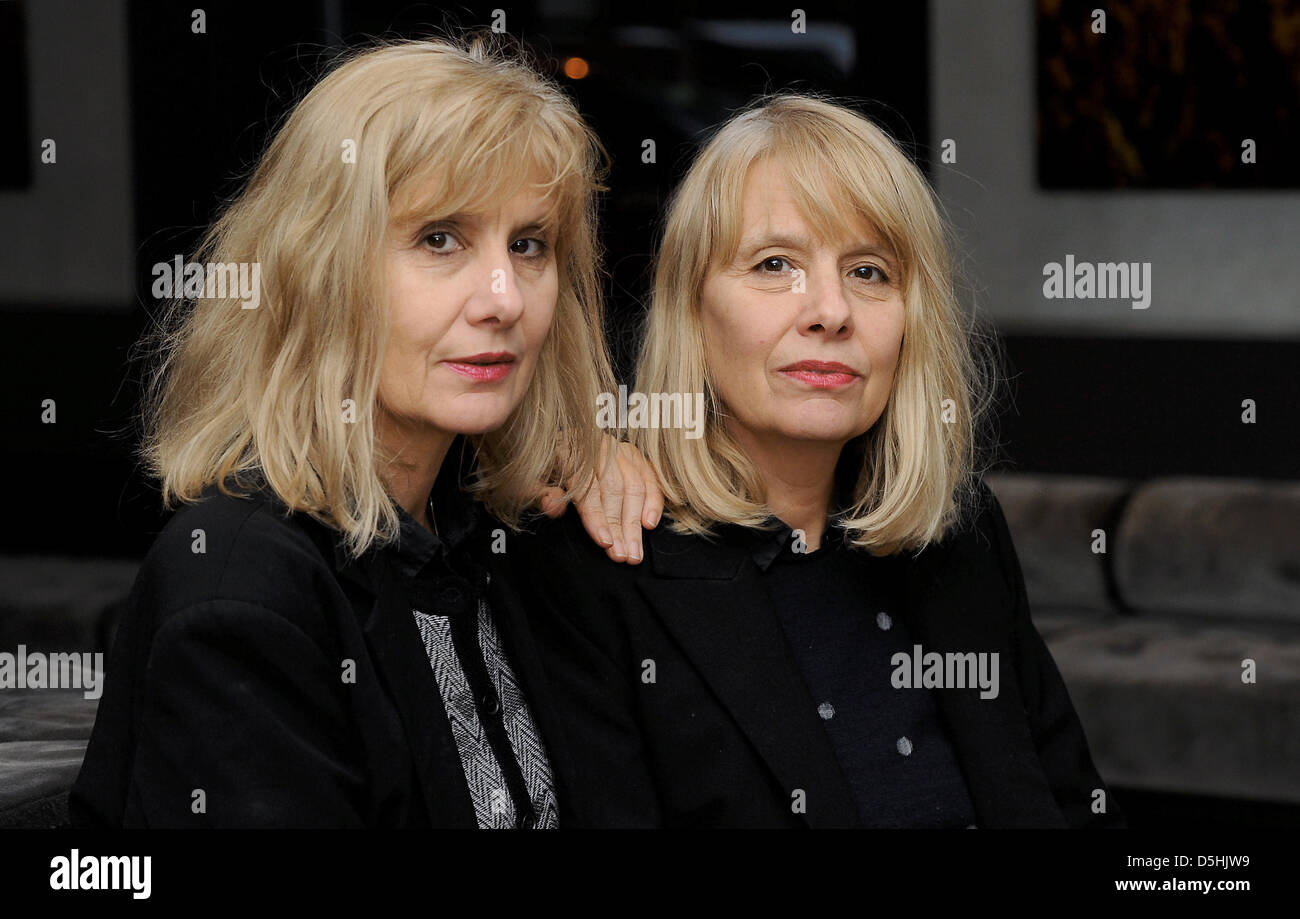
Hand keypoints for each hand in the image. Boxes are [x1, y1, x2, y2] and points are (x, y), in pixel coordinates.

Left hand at [537, 436, 663, 563]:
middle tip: (623, 556)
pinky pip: (649, 477)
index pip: (587, 486)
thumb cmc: (544, 465)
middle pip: (615, 489)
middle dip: (620, 526)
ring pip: (634, 486)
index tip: (605, 541)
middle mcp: (597, 446)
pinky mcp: (632, 453)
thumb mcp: (530, 477)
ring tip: (634, 552)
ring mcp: (617, 448)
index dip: (597, 515)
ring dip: (635, 522)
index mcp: (569, 449)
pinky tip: (649, 524)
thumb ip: (539, 493)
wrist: (555, 441)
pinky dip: (653, 501)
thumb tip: (554, 508)